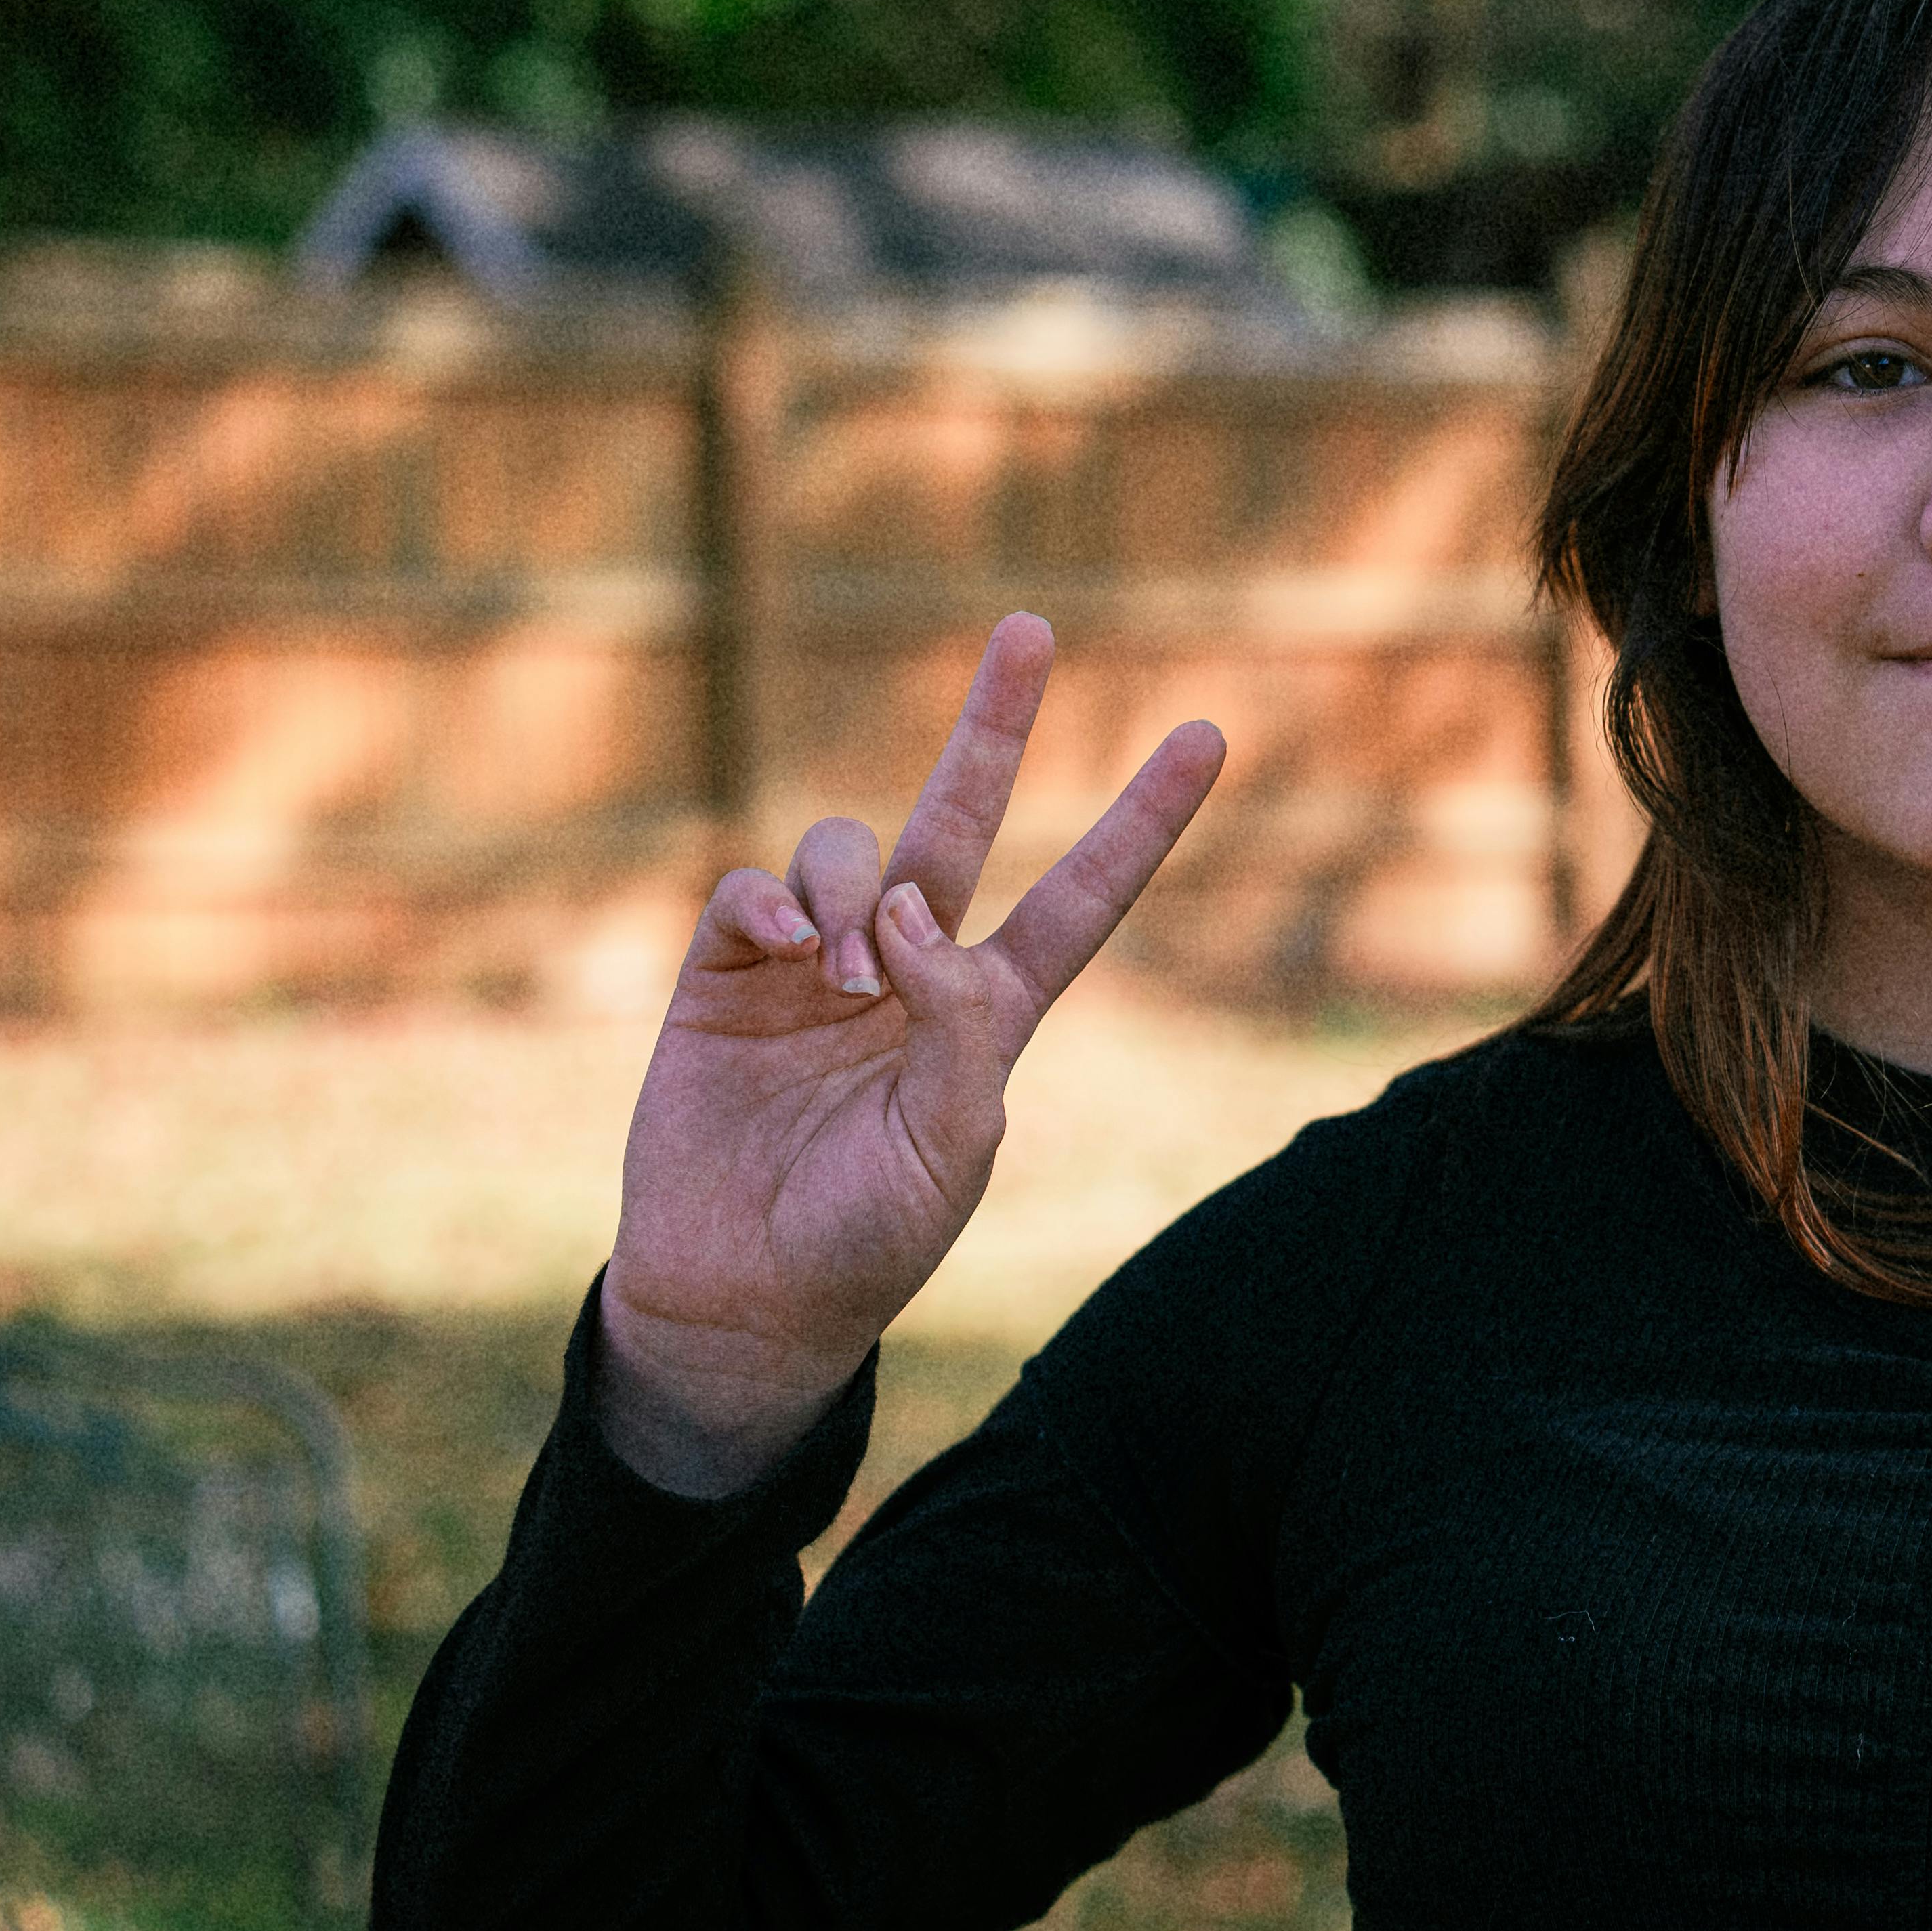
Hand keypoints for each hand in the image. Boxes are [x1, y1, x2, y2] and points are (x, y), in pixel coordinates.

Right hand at [594, 613, 1223, 1493]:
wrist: (742, 1301)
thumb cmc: (866, 1241)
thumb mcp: (950, 1145)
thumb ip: (955, 1024)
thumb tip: (913, 912)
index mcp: (986, 1012)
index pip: (1081, 897)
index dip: (1143, 822)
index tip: (1206, 736)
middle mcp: (907, 969)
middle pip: (962, 819)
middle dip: (994, 724)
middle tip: (1034, 629)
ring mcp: (815, 965)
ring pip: (851, 852)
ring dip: (854, 884)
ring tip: (847, 966)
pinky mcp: (725, 979)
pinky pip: (751, 893)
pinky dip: (773, 901)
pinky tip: (790, 948)